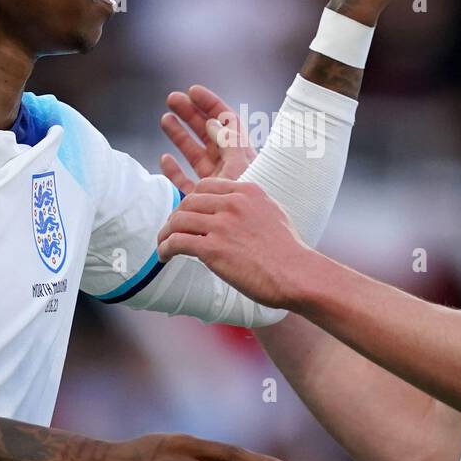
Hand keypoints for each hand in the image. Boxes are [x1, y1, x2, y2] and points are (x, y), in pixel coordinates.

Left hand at [157, 177, 309, 308]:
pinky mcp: (213, 249)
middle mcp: (233, 203)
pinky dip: (165, 248)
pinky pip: (177, 242)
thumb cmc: (289, 253)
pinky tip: (164, 257)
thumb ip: (251, 207)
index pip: (206, 186)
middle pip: (188, 201)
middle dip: (176, 217)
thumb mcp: (274, 214)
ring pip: (178, 220)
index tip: (187, 214)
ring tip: (163, 246)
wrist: (297, 275)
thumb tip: (234, 214)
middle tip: (171, 232)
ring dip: (165, 233)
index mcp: (247, 191)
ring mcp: (222, 225)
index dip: (191, 200)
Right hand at [159, 84, 254, 192]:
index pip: (226, 121)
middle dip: (190, 114)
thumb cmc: (249, 201)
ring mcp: (214, 182)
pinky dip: (173, 170)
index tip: (193, 91)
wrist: (243, 237)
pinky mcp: (201, 199)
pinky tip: (165, 158)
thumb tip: (211, 122)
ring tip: (165, 118)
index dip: (210, 104)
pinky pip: (184, 182)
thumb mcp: (242, 165)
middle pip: (208, 133)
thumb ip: (228, 142)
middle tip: (172, 99)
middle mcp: (228, 166)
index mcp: (242, 154)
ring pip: (194, 154)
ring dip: (180, 135)